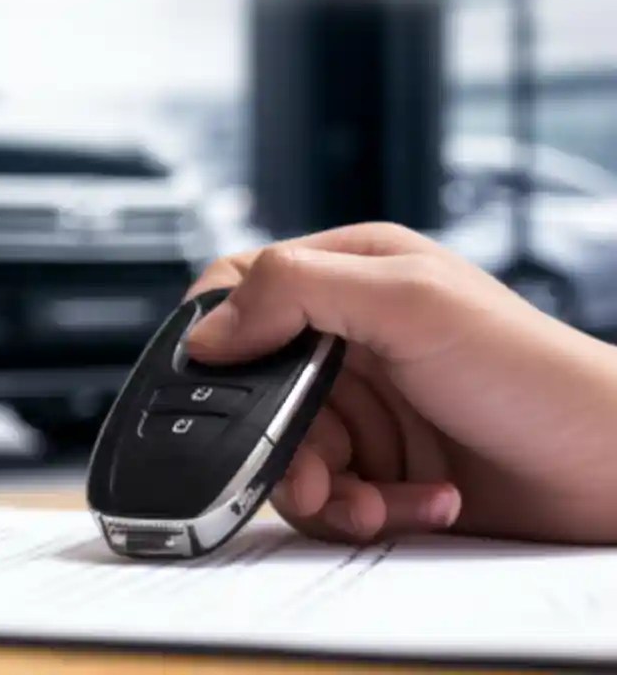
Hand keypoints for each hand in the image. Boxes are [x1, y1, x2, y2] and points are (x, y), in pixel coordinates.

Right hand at [186, 223, 616, 544]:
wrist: (609, 475)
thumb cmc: (536, 375)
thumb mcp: (410, 304)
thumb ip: (297, 292)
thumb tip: (208, 331)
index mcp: (349, 274)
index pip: (242, 286)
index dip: (217, 333)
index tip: (222, 382)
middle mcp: (349, 340)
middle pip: (252, 387)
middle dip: (275, 439)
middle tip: (309, 467)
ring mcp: (362, 408)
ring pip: (282, 453)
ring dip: (324, 489)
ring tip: (374, 499)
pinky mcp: (375, 469)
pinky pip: (325, 499)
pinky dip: (364, 511)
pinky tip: (420, 502)